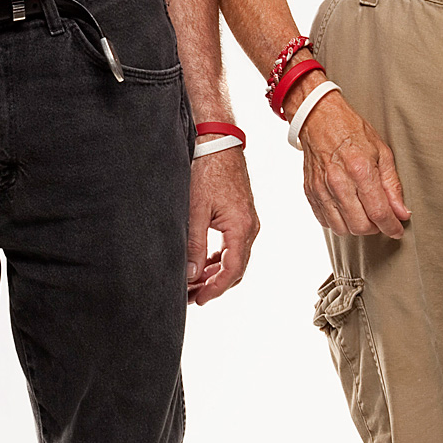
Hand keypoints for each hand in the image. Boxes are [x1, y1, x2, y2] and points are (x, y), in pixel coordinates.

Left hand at [186, 149, 259, 304]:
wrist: (218, 142)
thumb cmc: (208, 169)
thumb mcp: (195, 210)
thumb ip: (194, 245)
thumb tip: (192, 275)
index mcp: (241, 228)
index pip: (232, 271)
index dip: (215, 289)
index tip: (198, 299)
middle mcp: (250, 227)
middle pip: (236, 269)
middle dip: (214, 285)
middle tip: (192, 295)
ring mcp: (248, 221)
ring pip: (235, 258)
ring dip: (216, 272)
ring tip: (194, 282)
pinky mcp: (241, 216)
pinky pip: (234, 246)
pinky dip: (220, 258)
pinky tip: (203, 263)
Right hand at [295, 85, 410, 238]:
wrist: (319, 119)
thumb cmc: (353, 132)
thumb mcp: (382, 152)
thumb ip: (392, 186)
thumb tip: (401, 213)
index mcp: (360, 170)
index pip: (379, 212)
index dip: (391, 227)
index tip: (398, 231)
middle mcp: (339, 182)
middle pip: (360, 226)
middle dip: (375, 228)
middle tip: (381, 219)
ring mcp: (321, 189)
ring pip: (342, 228)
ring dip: (356, 227)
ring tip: (364, 214)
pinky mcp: (310, 192)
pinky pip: (325, 221)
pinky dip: (338, 222)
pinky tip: (346, 210)